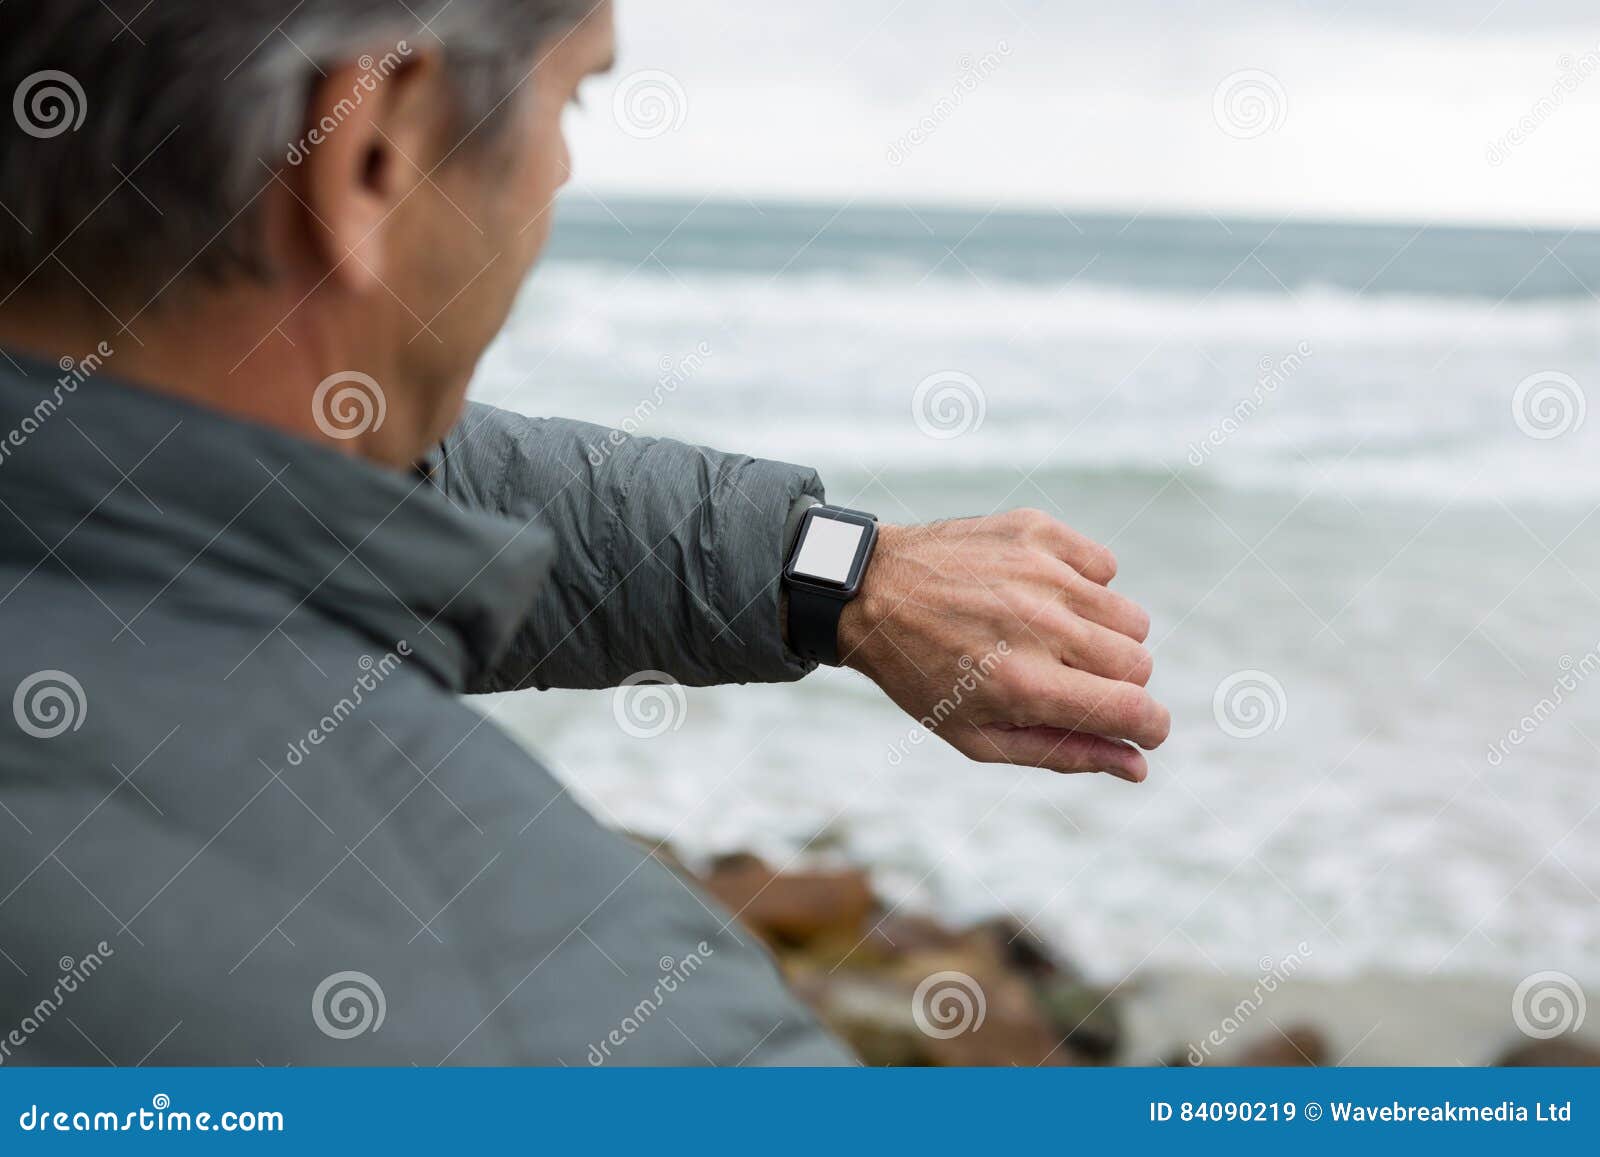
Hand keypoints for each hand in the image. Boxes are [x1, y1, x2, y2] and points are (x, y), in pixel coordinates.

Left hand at [837, 509, 1168, 781]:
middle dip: (1119, 684)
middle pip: (1139, 664)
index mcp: (1023, 684)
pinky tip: (1041, 596)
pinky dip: (1086, 587)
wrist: (870, 591)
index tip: (1143, 730)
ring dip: (1104, 637)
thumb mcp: (978, 735)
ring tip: (1053, 639)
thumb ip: (1062, 751)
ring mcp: (1040, 571)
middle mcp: (1039, 624)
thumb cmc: (924, 676)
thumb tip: (1136, 765)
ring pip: (1130, 618)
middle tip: (1069, 682)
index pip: (1134, 710)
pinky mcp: (1036, 531)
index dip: (1150, 728)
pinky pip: (1105, 567)